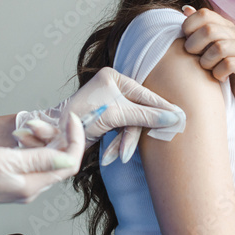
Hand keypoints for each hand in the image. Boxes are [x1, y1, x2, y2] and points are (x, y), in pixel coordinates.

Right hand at [0, 113, 84, 226]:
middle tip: (42, 122)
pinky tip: (20, 138)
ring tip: (26, 129)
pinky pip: (33, 162)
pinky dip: (32, 147)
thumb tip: (67, 160)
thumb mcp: (3, 159)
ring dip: (43, 140)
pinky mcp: (14, 181)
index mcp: (31, 185)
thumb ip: (37, 160)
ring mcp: (22, 186)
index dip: (74, 139)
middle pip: (60, 161)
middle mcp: (30, 189)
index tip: (71, 120)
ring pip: (47, 160)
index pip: (69, 163)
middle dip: (57, 137)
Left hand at [13, 67, 185, 165]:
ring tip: (117, 156)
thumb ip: (146, 115)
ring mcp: (110, 102)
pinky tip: (112, 155)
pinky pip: (122, 130)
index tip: (180, 119)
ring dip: (124, 142)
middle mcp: (113, 86)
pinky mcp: (106, 118)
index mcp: (114, 77)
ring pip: (131, 124)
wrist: (54, 135)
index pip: (145, 96)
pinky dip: (117, 143)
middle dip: (133, 134)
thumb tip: (175, 117)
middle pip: (139, 111)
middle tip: (139, 148)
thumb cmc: (80, 118)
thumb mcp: (116, 115)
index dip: (162, 109)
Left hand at [180, 6, 234, 113]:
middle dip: (194, 45)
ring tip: (208, 70)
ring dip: (207, 62)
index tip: (187, 43)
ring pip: (219, 47)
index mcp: (228, 28)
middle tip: (194, 58)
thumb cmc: (229, 74)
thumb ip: (200, 32)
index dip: (189, 27)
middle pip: (209, 30)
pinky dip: (219, 73)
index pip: (204, 14)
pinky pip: (229, 64)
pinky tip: (220, 78)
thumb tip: (185, 9)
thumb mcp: (211, 52)